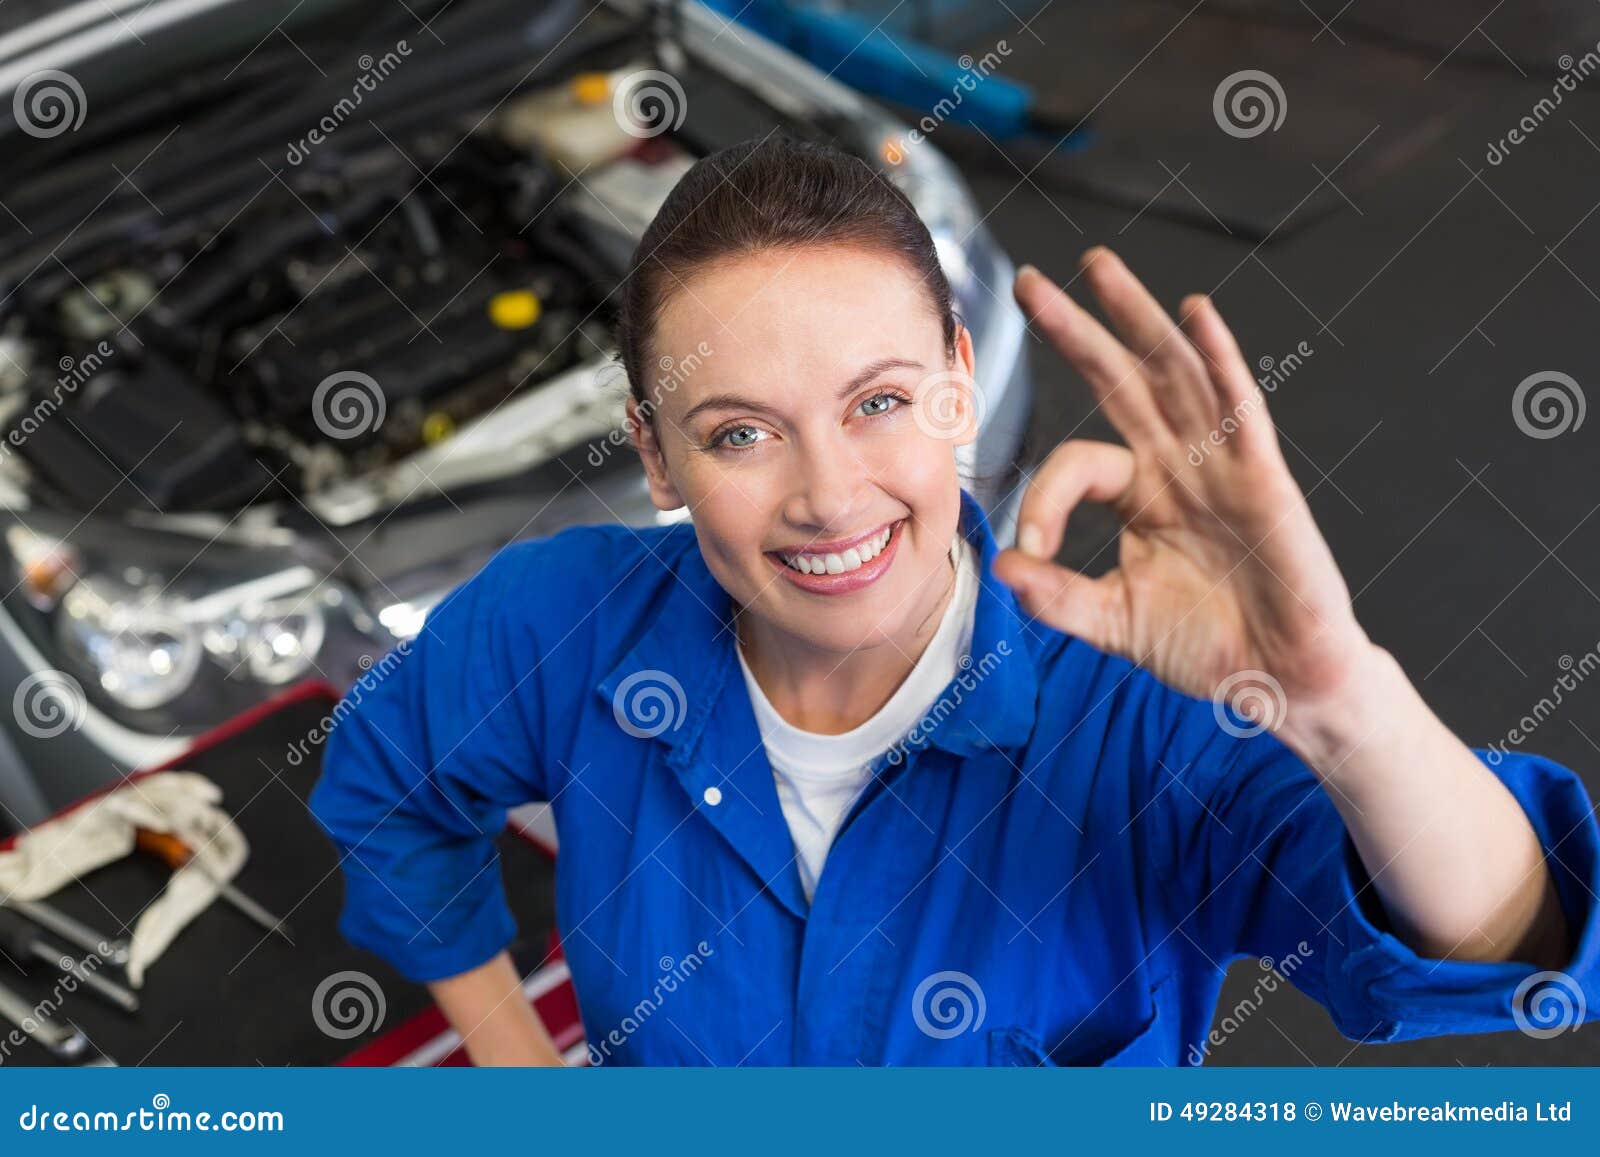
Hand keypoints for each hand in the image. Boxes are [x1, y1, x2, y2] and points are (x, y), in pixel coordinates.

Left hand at [993, 247, 1378, 755]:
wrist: (1277, 681)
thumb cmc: (1205, 646)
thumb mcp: (1114, 623)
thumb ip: (1057, 597)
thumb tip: (1001, 567)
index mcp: (1140, 495)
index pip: (1077, 463)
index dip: (1045, 498)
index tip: (1032, 549)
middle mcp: (1177, 465)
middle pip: (1120, 381)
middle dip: (1074, 330)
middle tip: (1027, 281)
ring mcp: (1221, 464)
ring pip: (1174, 373)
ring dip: (1137, 317)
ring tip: (1097, 266)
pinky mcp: (1264, 477)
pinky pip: (1239, 408)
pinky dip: (1220, 358)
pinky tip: (1196, 313)